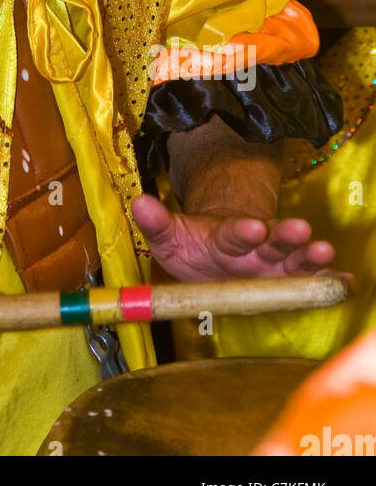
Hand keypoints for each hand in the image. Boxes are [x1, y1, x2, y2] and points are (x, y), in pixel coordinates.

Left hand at [132, 193, 335, 282]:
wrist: (216, 252)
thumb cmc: (195, 245)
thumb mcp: (170, 236)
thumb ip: (156, 223)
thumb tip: (139, 203)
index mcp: (226, 236)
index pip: (233, 232)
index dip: (242, 230)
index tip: (252, 226)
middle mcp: (255, 248)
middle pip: (271, 241)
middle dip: (285, 235)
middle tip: (301, 229)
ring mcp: (274, 264)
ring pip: (294, 258)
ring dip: (309, 255)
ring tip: (325, 250)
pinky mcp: (287, 280)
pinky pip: (310, 280)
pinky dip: (329, 280)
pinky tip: (346, 282)